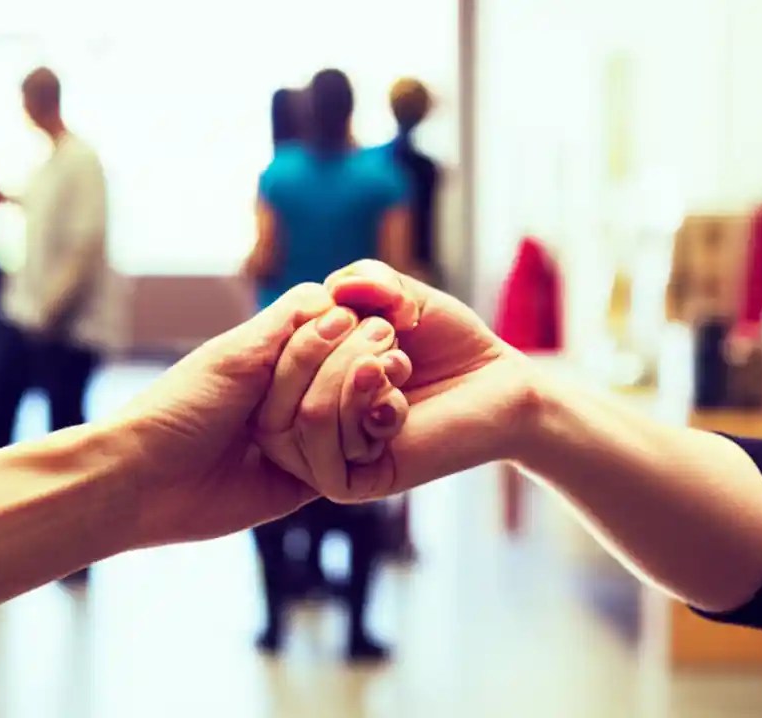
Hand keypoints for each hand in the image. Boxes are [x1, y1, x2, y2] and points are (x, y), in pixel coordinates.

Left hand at [110, 283, 405, 546]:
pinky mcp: (311, 477)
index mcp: (277, 349)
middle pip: (358, 366)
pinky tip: (365, 439)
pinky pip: (354, 461)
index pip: (342, 324)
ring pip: (362, 411)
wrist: (146, 481)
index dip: (359, 329)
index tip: (377, 330)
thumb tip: (346, 301)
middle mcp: (295, 386)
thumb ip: (292, 322)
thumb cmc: (181, 407)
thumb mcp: (237, 353)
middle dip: (358, 371)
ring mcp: (306, 432)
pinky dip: (362, 446)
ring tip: (369, 406)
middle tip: (362, 376)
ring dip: (362, 408)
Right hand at [274, 260, 539, 501]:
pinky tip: (398, 401)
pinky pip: (328, 450)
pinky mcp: (350, 482)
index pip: (265, 354)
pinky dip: (365, 410)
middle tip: (385, 331)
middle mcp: (300, 418)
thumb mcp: (398, 295)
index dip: (304, 322)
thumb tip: (336, 291)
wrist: (496, 382)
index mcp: (300, 375)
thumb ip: (363, 279)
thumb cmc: (446, 340)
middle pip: (274, 388)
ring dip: (353, 376)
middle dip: (330, 347)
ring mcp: (322, 454)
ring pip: (305, 417)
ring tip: (397, 360)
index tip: (355, 307)